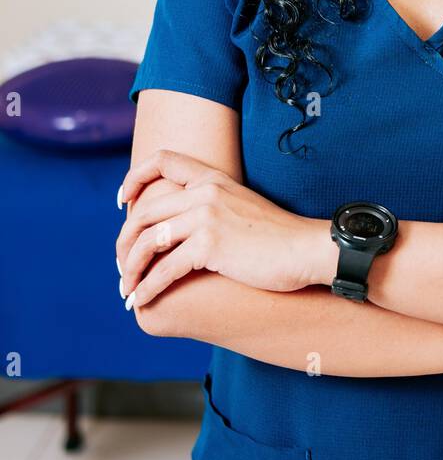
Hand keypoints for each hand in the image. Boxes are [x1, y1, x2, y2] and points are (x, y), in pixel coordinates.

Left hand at [115, 149, 322, 308]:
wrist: (304, 249)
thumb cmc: (277, 238)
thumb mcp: (241, 207)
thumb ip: (212, 206)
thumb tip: (183, 226)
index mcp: (212, 178)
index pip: (162, 160)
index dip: (134, 178)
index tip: (123, 202)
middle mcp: (205, 192)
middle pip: (144, 212)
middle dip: (124, 242)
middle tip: (121, 267)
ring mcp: (206, 217)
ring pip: (147, 243)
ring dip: (130, 270)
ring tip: (127, 290)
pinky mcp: (210, 245)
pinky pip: (164, 269)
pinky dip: (147, 287)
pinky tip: (142, 300)